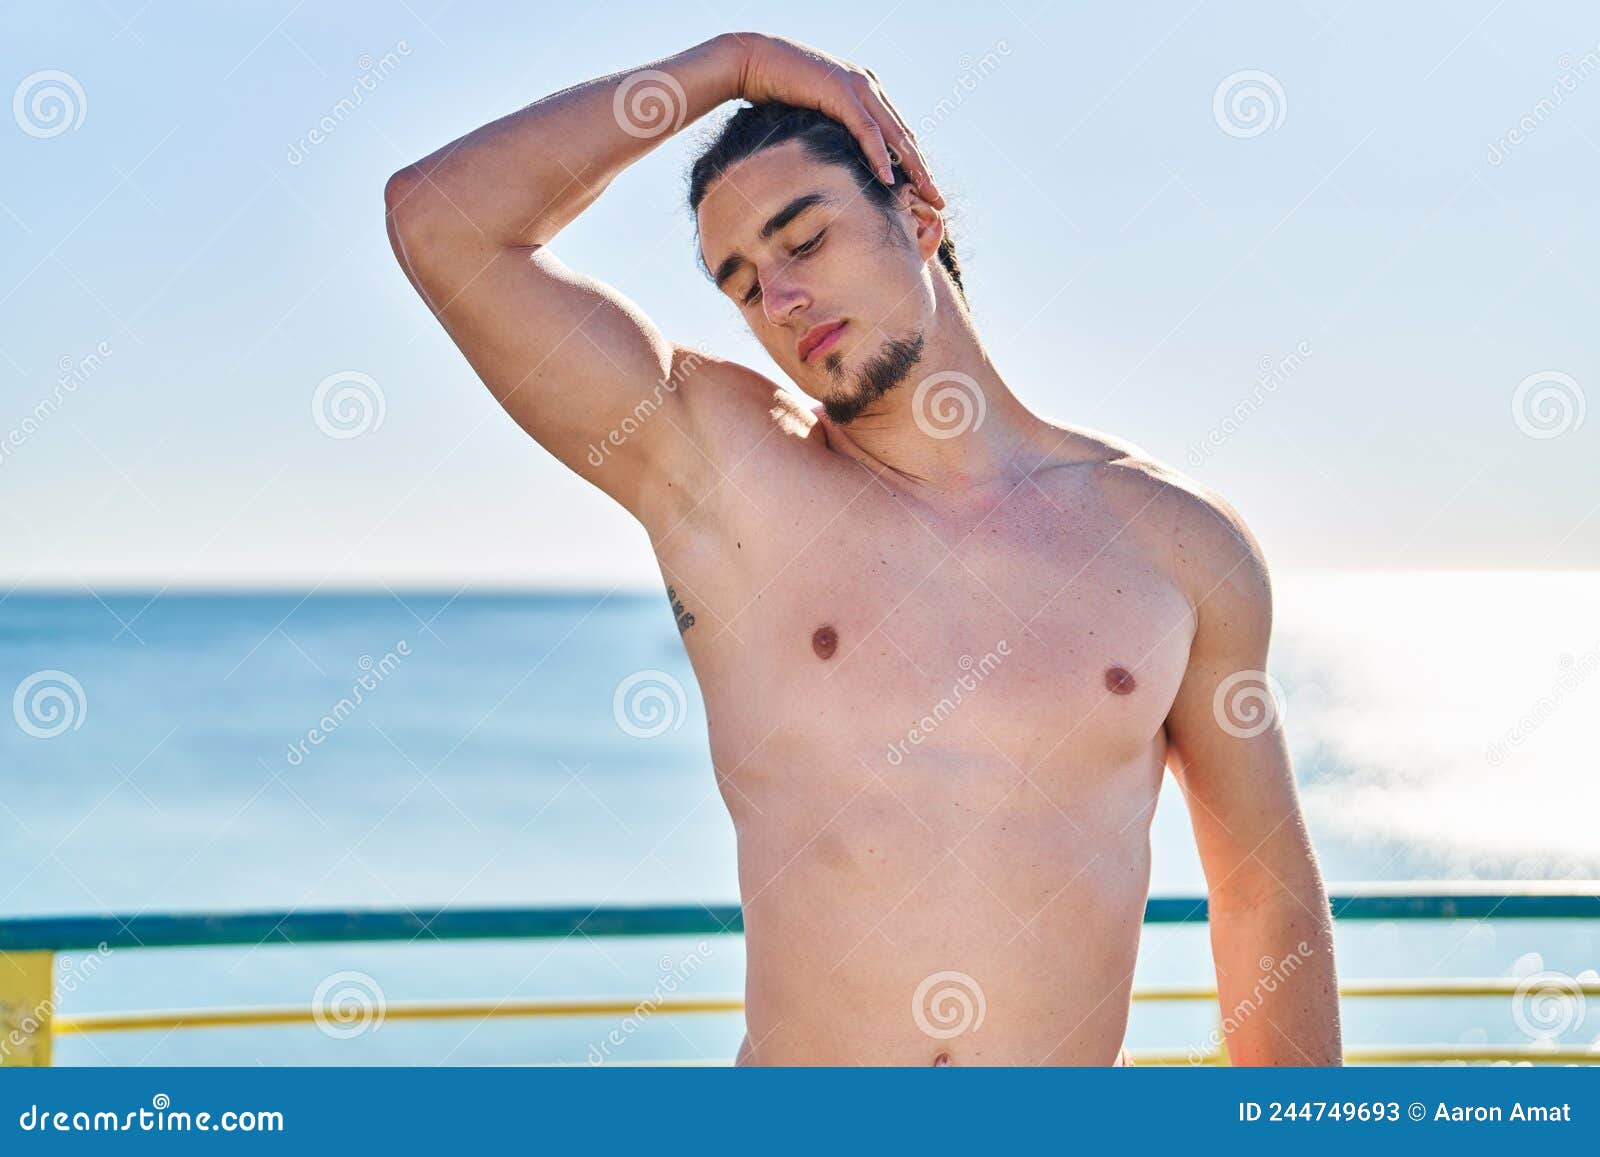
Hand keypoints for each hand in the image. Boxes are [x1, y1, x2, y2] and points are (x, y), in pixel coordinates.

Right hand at [728, 33, 944, 208]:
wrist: (753, 62)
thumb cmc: (777, 90)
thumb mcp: (814, 115)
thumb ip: (833, 131)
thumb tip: (839, 162)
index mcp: (866, 91)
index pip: (898, 133)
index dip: (914, 163)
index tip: (925, 191)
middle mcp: (869, 87)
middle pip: (905, 137)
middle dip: (924, 172)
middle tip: (939, 201)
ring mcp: (858, 88)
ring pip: (894, 135)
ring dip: (914, 169)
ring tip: (927, 196)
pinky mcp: (842, 94)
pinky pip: (867, 131)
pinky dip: (879, 156)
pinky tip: (890, 179)